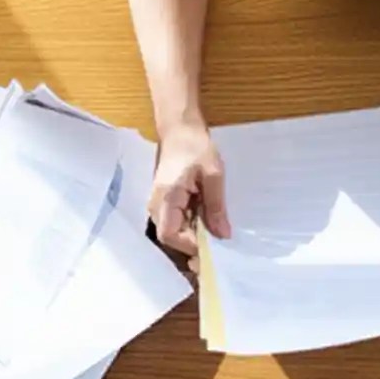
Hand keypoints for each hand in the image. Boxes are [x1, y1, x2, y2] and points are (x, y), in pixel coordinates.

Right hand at [148, 122, 229, 257]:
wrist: (181, 130)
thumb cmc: (196, 147)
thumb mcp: (213, 175)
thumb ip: (216, 206)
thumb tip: (223, 235)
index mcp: (166, 197)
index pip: (170, 234)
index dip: (190, 246)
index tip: (213, 247)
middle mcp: (156, 205)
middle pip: (171, 238)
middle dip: (193, 245)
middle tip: (218, 247)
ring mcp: (158, 205)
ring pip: (174, 232)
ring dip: (194, 236)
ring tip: (216, 234)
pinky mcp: (165, 203)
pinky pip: (176, 222)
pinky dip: (192, 226)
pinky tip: (207, 221)